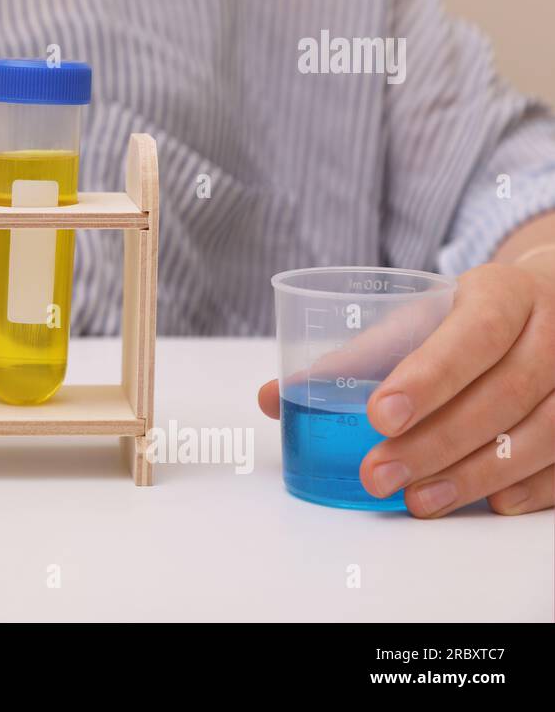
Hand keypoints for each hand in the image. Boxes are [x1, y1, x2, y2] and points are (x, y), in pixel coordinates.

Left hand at [258, 259, 554, 516]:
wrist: (544, 306)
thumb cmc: (462, 319)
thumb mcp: (412, 321)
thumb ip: (350, 359)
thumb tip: (271, 397)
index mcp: (504, 294)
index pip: (472, 335)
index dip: (429, 377)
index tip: (379, 415)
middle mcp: (554, 331)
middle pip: (503, 393)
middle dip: (437, 442)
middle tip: (379, 474)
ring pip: (541, 434)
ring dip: (474, 474)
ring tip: (416, 499)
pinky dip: (527, 487)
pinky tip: (485, 503)